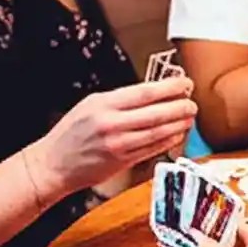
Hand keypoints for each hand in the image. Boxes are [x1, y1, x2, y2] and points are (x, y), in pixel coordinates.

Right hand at [24, 78, 195, 198]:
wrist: (54, 163)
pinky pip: (153, 149)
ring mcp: (119, 144)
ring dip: (179, 124)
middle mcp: (112, 124)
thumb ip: (120, 99)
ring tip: (190, 117)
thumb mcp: (91, 105)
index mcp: (104, 104)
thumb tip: (152, 92)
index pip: (145, 92)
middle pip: (156, 113)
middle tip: (192, 102)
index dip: (170, 87)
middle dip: (180, 106)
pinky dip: (169, 140)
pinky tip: (178, 133)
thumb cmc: (72, 133)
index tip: (184, 83)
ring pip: (158, 132)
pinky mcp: (124, 161)